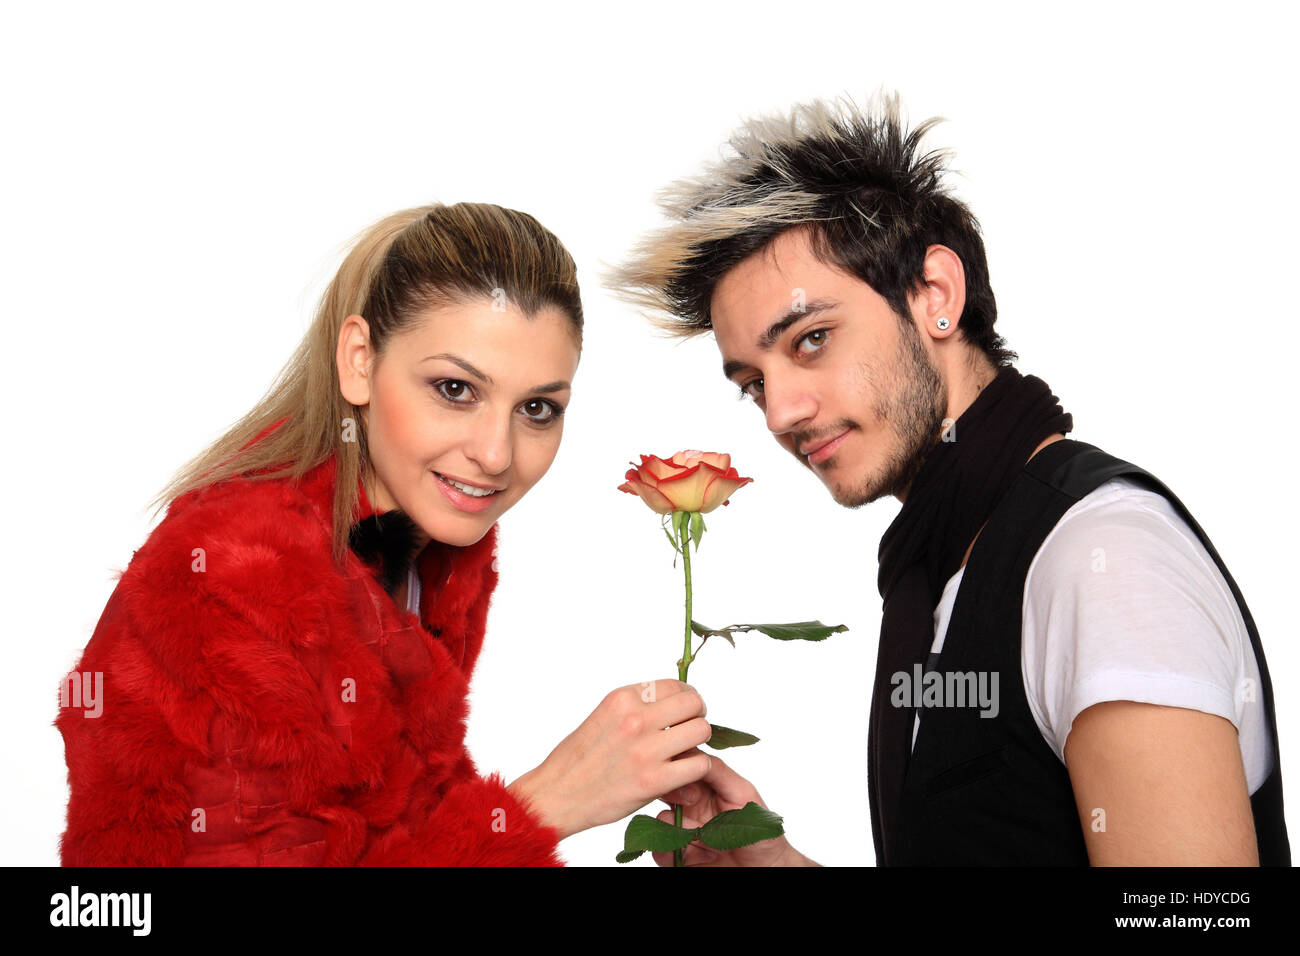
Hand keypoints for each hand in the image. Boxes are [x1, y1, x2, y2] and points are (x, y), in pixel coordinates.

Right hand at [507, 679, 711, 839]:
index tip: (684, 711)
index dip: (686, 698)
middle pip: (693, 703)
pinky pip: (699, 764)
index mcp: (622, 698)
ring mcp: (645, 749)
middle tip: (690, 730)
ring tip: (686, 752)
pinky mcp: (653, 781)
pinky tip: (685, 773)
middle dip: (697, 715)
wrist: (556, 795)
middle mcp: (635, 718)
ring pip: (701, 730)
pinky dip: (698, 769)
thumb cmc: (578, 759)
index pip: (675, 685)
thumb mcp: (604, 716)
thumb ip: (636, 707)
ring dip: (699, 742)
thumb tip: (672, 702)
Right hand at [652, 752, 812, 865]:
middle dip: (673, 795)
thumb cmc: (761, 831)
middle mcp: (689, 803)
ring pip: (660, 820)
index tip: (691, 783)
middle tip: (692, 802)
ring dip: (682, 830)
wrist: (765, 869)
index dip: (679, 769)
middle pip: (663, 789)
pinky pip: (660, 850)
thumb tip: (692, 749)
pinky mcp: (677, 853)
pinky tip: (704, 856)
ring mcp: (682, 828)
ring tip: (707, 839)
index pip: (680, 765)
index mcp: (704, 784)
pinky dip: (677, 853)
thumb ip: (717, 770)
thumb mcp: (742, 793)